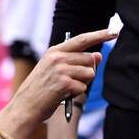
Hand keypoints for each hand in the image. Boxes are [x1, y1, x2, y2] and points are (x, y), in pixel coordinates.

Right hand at [1, 29, 115, 138]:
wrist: (25, 106)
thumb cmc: (41, 89)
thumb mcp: (54, 70)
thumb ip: (76, 61)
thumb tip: (99, 55)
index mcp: (54, 51)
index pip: (82, 39)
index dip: (100, 35)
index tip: (114, 32)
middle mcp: (58, 57)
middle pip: (90, 59)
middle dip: (88, 71)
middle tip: (71, 81)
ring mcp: (60, 69)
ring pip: (90, 73)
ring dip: (83, 83)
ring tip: (66, 88)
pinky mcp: (64, 83)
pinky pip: (83, 87)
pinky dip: (76, 93)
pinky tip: (63, 95)